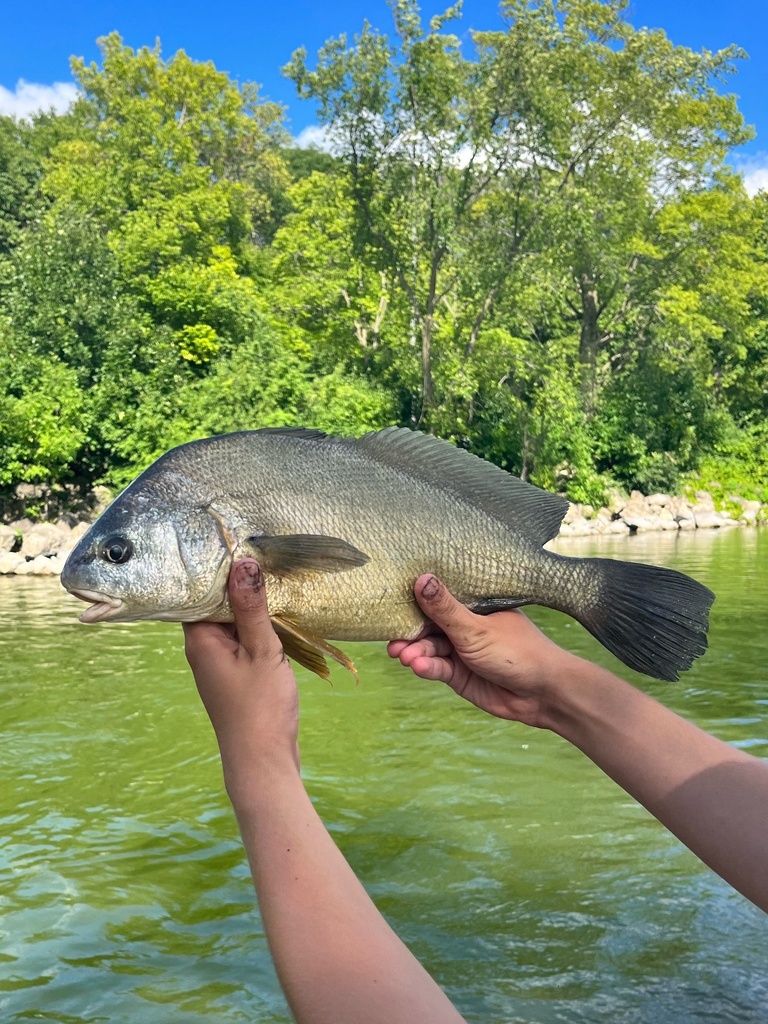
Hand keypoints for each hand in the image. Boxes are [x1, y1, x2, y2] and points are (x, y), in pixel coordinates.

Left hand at [183, 559, 299, 799]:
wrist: (262, 761)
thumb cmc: (259, 708)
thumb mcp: (262, 650)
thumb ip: (252, 606)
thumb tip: (243, 562)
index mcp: (198, 638)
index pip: (197, 588)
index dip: (216, 564)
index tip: (238, 538)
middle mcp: (201, 646)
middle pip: (213, 601)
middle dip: (236, 579)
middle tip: (262, 548)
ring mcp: (217, 660)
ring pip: (230, 618)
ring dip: (249, 601)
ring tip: (272, 572)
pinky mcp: (234, 670)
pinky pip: (241, 635)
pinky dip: (256, 622)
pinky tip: (277, 610)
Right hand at [387, 574, 576, 728]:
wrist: (542, 693)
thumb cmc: (517, 651)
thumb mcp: (476, 628)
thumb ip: (445, 609)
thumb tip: (421, 578)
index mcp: (475, 606)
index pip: (439, 598)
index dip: (416, 601)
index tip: (392, 603)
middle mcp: (466, 626)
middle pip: (429, 626)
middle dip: (410, 633)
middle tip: (393, 641)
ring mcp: (462, 651)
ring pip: (430, 648)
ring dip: (416, 652)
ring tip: (403, 656)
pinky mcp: (460, 675)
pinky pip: (438, 668)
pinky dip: (427, 667)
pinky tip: (418, 666)